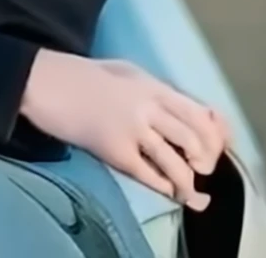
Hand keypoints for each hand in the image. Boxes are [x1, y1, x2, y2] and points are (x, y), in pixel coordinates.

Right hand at [20, 51, 230, 209]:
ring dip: (188, 183)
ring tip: (189, 192)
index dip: (217, 135)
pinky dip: (164, 187)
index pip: (200, 113)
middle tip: (202, 170)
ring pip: (177, 162)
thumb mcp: (125, 74)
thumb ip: (154, 92)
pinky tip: (166, 190)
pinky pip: (150, 176)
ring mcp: (133, 129)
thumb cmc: (82, 76)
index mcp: (152, 85)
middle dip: (206, 161)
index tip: (220, 149)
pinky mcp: (115, 151)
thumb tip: (183, 114)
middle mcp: (149, 105)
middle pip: (195, 139)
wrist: (45, 83)